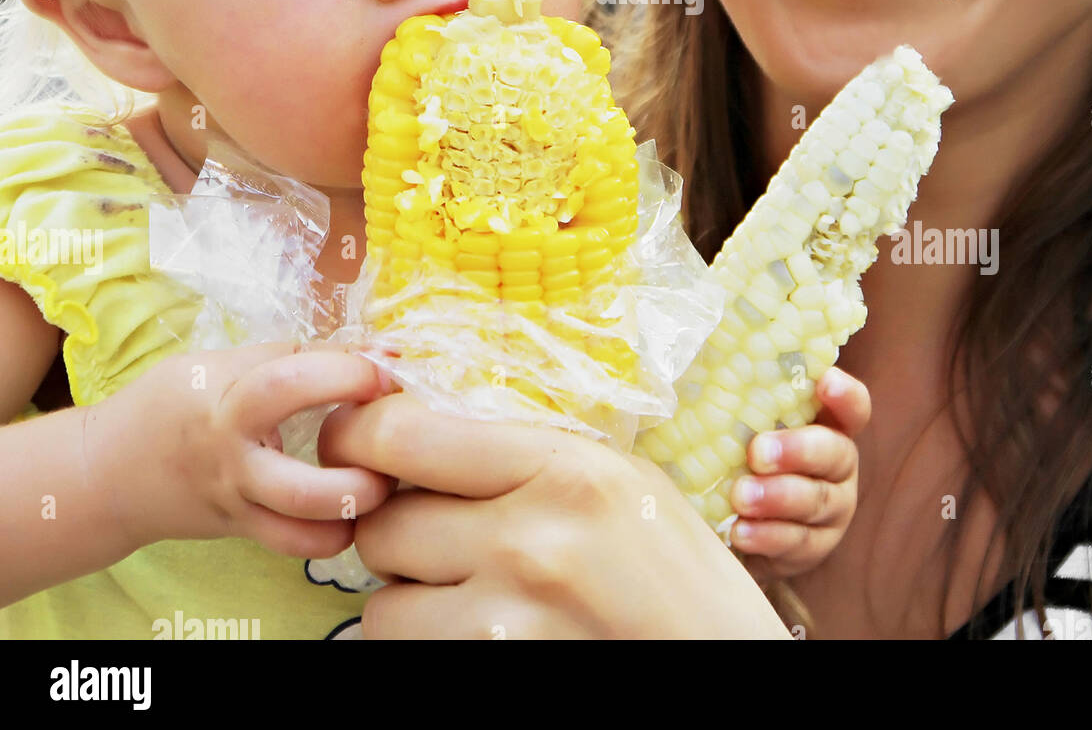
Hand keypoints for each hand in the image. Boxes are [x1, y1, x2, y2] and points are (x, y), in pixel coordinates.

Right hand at [86, 341, 397, 558]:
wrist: (108, 472)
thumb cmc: (172, 402)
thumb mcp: (221, 363)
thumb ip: (293, 357)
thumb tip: (380, 353)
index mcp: (224, 401)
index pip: (289, 382)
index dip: (348, 372)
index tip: (388, 367)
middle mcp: (231, 459)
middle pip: (297, 483)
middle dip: (357, 469)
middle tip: (393, 443)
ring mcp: (237, 502)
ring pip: (299, 528)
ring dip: (354, 508)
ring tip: (384, 479)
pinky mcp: (243, 530)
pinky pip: (294, 545)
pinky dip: (334, 532)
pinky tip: (358, 506)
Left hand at [316, 395, 792, 638]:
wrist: (722, 659)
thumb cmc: (676, 568)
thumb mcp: (617, 477)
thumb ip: (523, 449)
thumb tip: (409, 425)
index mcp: (563, 469)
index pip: (401, 436)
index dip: (358, 435)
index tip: (357, 439)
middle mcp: (528, 546)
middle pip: (382, 527)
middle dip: (395, 527)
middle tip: (433, 528)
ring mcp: (506, 628)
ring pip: (382, 609)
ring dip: (408, 599)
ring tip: (463, 590)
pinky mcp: (493, 680)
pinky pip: (410, 660)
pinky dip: (430, 644)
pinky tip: (479, 628)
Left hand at [728, 365, 869, 580]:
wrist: (732, 520)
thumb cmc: (736, 451)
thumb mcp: (737, 423)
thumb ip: (730, 398)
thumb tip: (676, 371)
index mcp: (825, 424)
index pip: (851, 407)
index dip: (844, 395)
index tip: (825, 382)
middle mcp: (837, 465)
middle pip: (835, 453)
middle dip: (797, 450)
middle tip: (757, 451)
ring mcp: (831, 509)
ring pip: (815, 501)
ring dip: (777, 497)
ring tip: (741, 496)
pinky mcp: (812, 547)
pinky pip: (796, 542)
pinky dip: (767, 536)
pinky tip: (740, 531)